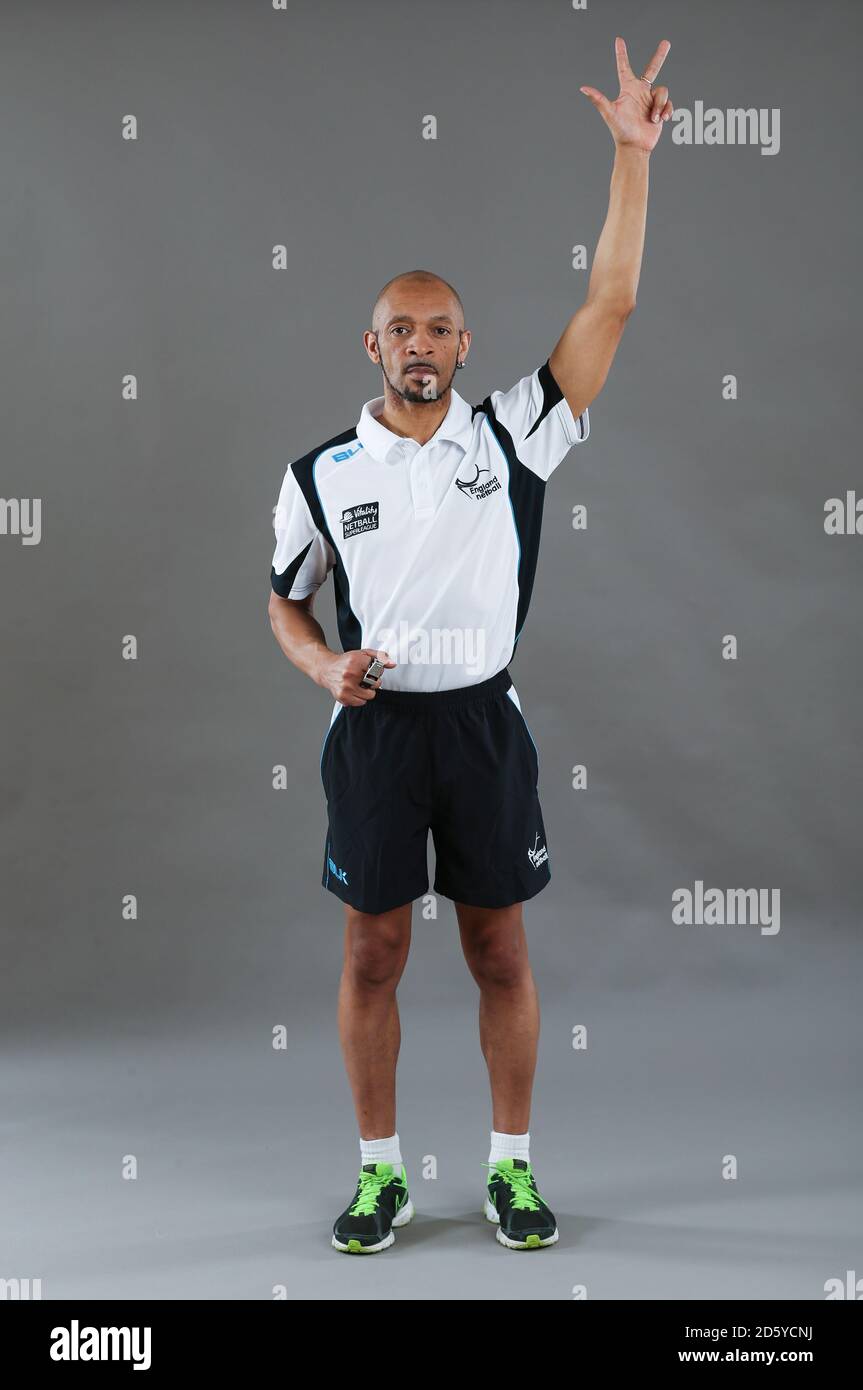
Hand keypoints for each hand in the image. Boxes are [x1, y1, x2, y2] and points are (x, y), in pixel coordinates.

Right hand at [318, 648, 395, 706]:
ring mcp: (346, 686)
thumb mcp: (363, 653)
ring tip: (359, 684)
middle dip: (373, 681)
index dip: (376, 670)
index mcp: (355, 661)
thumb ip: (379, 657)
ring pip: (370, 695)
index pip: (378, 669)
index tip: (369, 668)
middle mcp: (350, 674)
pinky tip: (354, 690)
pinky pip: (361, 702)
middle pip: (376, 684)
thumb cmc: (346, 661)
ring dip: (367, 691)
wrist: (326, 669)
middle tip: (363, 677)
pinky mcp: (343, 696)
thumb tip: (393, 664)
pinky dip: (360, 698)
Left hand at [580, 36, 671, 152]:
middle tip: (666, 42)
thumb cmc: (620, 131)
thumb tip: (583, 88)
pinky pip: (668, 103)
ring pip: (662, 91)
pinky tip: (660, 120)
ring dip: (659, 105)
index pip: (624, 67)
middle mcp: (640, 92)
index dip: (621, 54)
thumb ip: (598, 99)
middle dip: (659, 56)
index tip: (618, 40)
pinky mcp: (660, 109)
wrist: (635, 147)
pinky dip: (666, 110)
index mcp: (628, 89)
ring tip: (653, 118)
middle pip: (652, 69)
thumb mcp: (609, 113)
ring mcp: (651, 100)